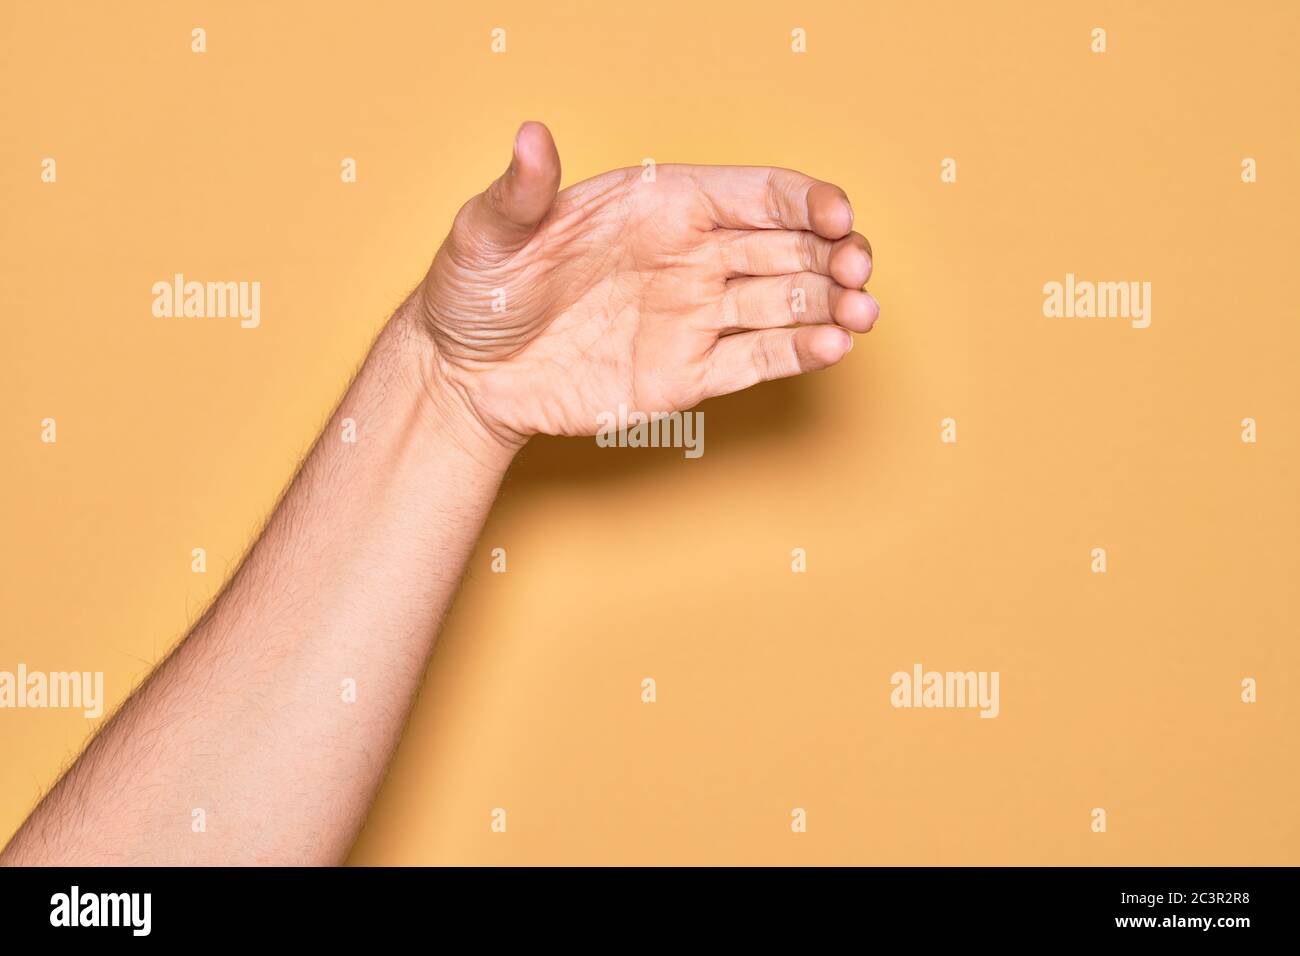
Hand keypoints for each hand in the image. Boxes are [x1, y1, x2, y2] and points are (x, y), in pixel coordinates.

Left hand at [416, 122, 876, 446]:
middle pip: (788, 246)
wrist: (464, 376)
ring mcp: (693, 316)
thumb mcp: (484, 235)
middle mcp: (690, 256)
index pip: (753, 193)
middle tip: (857, 270)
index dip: (805, 200)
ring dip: (831, 305)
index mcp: (659, 205)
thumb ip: (520, 191)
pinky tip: (832, 346)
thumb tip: (532, 136)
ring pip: (784, 303)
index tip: (836, 216)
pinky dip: (798, 353)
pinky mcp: (686, 375)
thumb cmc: (475, 292)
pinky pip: (756, 359)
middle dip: (834, 254)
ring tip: (862, 313)